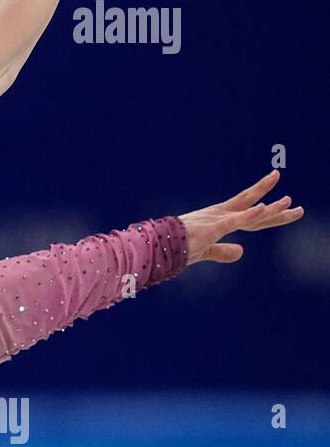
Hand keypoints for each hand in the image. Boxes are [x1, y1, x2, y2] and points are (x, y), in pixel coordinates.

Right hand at [178, 170, 303, 266]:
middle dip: (272, 202)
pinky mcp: (211, 228)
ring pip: (248, 213)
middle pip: (251, 207)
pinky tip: (262, 209)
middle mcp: (220, 216)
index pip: (248, 212)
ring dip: (269, 209)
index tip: (286, 201)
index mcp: (218, 220)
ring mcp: (216, 221)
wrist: (157, 247)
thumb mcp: (205, 251)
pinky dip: (248, 215)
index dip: (267, 208)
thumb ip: (223, 251)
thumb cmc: (176, 248)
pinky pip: (233, 221)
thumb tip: (241, 252)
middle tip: (289, 194)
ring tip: (289, 202)